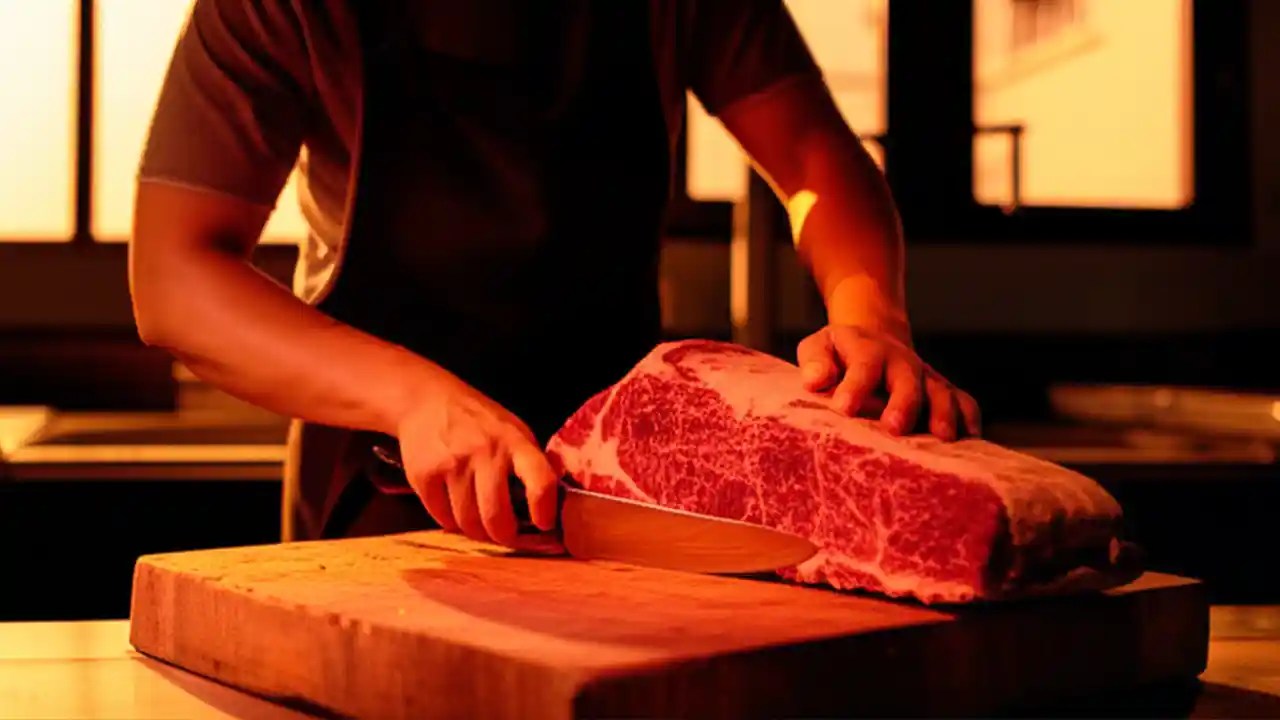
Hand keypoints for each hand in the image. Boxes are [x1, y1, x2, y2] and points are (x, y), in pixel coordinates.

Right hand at [396, 376, 560, 548]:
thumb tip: (549, 506)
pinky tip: (456, 508)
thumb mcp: (513, 430)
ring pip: (468, 523)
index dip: (544, 510)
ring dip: (477, 532)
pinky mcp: (424, 477)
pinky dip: (452, 522)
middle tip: (506, 536)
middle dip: (504, 537)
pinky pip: (443, 518)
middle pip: (496, 516)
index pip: (540, 482)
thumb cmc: (478, 422)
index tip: (544, 524)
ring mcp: (452, 465)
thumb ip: (529, 463)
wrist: (426, 401)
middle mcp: (484, 453)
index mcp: (514, 442)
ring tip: (481, 523)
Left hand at [796, 325, 980, 439]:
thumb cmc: (837, 356)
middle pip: (907, 378)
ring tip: (942, 438)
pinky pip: (963, 401)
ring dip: (943, 413)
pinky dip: (969, 418)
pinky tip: (970, 439)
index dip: (856, 386)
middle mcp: (900, 361)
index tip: (844, 409)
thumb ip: (815, 361)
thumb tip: (815, 380)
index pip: (864, 364)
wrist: (871, 342)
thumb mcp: (818, 348)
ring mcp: (924, 376)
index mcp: (867, 349)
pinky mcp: (941, 391)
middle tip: (895, 427)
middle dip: (904, 402)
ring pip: (940, 391)